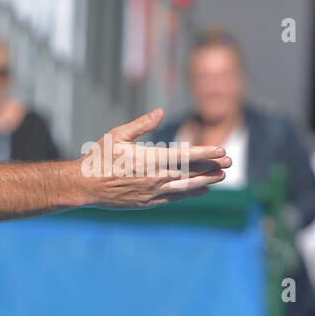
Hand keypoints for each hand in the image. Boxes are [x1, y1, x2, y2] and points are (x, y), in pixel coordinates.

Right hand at [77, 108, 228, 209]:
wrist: (84, 186)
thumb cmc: (99, 157)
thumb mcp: (117, 135)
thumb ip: (141, 124)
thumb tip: (160, 112)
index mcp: (149, 159)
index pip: (185, 156)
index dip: (205, 153)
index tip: (221, 151)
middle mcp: (155, 178)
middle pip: (191, 173)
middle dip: (212, 167)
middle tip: (230, 162)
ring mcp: (152, 193)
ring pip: (187, 188)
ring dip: (206, 181)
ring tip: (221, 177)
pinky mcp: (148, 203)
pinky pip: (175, 198)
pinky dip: (190, 193)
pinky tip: (201, 190)